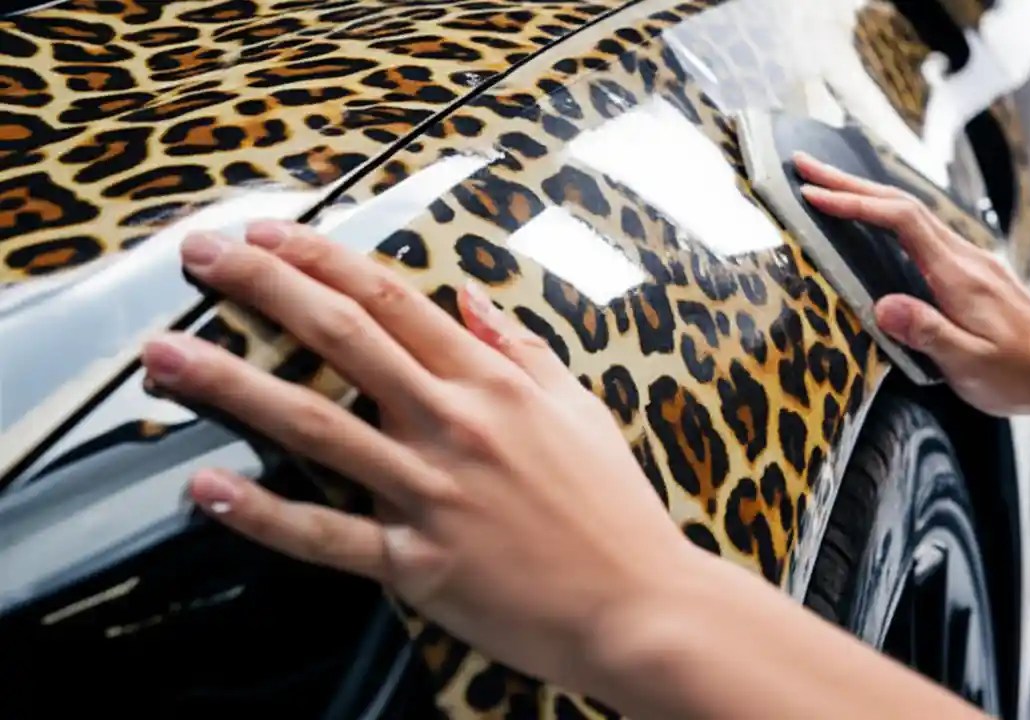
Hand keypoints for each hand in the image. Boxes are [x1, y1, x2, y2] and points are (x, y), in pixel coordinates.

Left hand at [140, 221, 696, 692]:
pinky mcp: (417, 561)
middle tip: (200, 258)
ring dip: (231, 386)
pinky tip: (207, 488)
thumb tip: (469, 297)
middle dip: (262, 288)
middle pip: (342, 336)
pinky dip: (262, 513)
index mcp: (494, 383)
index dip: (320, 258)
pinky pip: (327, 533)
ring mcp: (431, 492)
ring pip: (315, 425)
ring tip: (165, 356)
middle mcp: (455, 424)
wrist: (639, 604)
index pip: (392, 299)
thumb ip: (519, 348)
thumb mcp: (579, 408)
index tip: (267, 234)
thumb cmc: (612, 506)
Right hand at [793, 151, 1029, 414]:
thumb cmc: (1019, 373)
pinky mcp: (968, 270)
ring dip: (866, 194)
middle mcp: (963, 257)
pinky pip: (920, 229)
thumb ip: (926, 332)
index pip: (901, 221)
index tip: (815, 194)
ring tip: (827, 185)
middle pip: (901, 203)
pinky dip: (887, 214)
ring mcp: (968, 260)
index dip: (855, 203)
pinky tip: (873, 217)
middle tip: (806, 165)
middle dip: (849, 182)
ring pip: (910, 213)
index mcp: (957, 275)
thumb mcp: (969, 364)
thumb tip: (882, 306)